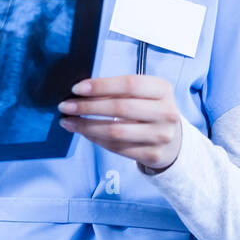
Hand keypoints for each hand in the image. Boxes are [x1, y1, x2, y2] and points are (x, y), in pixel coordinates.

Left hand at [58, 75, 181, 171]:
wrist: (173, 140)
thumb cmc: (150, 110)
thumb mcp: (143, 93)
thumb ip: (119, 90)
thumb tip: (82, 92)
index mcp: (163, 89)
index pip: (129, 84)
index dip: (101, 86)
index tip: (77, 88)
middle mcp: (166, 112)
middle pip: (120, 108)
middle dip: (87, 107)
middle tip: (66, 106)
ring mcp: (161, 136)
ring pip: (115, 131)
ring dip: (86, 126)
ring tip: (69, 121)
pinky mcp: (152, 155)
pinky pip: (117, 147)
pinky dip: (96, 139)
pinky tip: (84, 133)